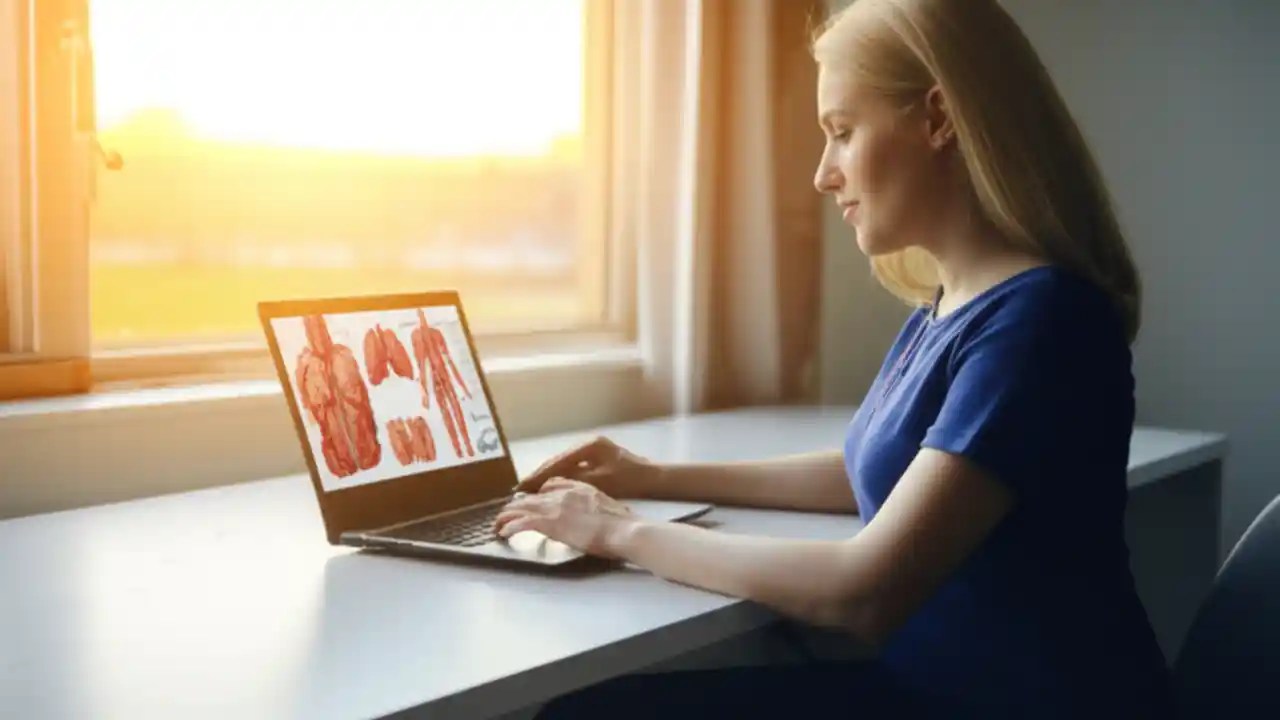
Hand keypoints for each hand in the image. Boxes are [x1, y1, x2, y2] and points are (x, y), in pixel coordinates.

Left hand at [494, 478, 638, 558]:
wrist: (624, 529)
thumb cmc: (624, 523)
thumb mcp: (610, 507)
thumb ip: (596, 507)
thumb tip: (596, 516)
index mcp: (579, 487)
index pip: (550, 485)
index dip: (538, 494)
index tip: (533, 502)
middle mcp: (564, 494)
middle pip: (532, 497)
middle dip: (517, 506)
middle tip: (507, 515)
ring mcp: (556, 507)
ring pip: (523, 508)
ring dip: (507, 516)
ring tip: (498, 525)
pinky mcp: (551, 523)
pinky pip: (523, 523)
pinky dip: (510, 527)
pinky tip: (504, 533)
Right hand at [516, 436, 659, 498]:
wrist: (654, 478)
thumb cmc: (630, 480)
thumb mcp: (601, 481)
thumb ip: (575, 480)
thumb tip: (550, 483)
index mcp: (590, 446)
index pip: (558, 462)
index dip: (540, 475)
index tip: (523, 486)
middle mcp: (589, 444)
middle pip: (558, 460)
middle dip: (539, 474)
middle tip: (520, 488)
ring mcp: (593, 450)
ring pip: (563, 463)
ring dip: (547, 475)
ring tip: (530, 488)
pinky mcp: (597, 458)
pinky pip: (572, 466)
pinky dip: (560, 475)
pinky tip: (550, 485)